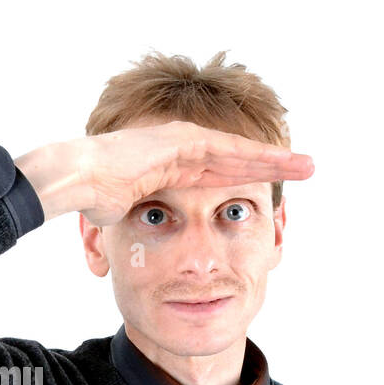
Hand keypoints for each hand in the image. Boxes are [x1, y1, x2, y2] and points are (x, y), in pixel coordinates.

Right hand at [15, 120, 313, 226]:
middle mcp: (179, 149)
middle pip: (236, 159)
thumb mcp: (125, 212)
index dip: (245, 179)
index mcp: (167, 165)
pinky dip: (256, 156)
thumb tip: (128, 243)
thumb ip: (139, 218)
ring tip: (307, 166)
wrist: (77, 178)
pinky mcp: (184, 140)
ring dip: (274, 159)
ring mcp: (182, 142)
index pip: (217, 173)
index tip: (270, 191)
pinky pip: (229, 151)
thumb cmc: (91, 198)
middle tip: (305, 169)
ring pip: (239, 152)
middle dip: (271, 165)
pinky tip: (282, 162)